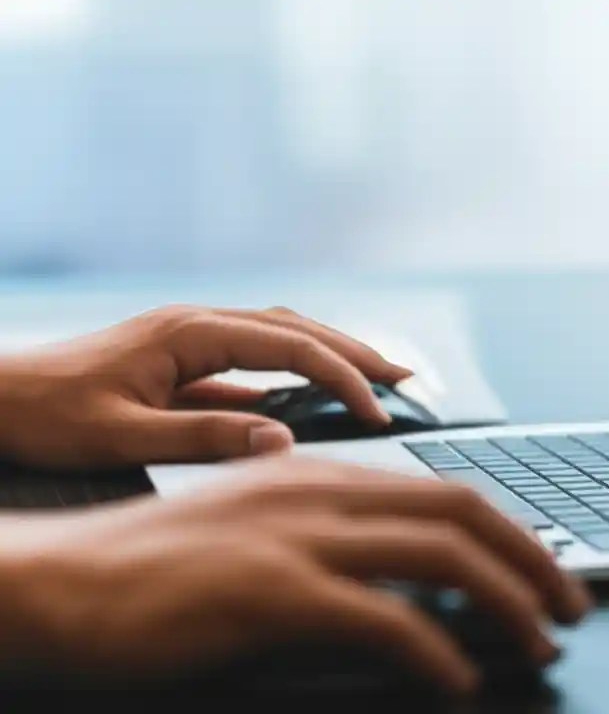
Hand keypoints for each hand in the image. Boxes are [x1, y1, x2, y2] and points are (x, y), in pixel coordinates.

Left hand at [0, 305, 411, 468]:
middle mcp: (198, 324)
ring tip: (378, 376)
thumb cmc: (45, 417)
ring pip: (281, 335)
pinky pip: (255, 357)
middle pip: (298, 329)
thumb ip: (205, 437)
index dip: (344, 379)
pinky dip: (296, 370)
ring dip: (332, 352)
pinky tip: (311, 397)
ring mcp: (190, 338)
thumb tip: (284, 440)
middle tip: (409, 379)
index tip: (380, 415)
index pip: (293, 350)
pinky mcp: (182, 358)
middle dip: (357, 351)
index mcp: (191, 334)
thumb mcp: (122, 436)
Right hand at [0, 457, 592, 691]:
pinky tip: (459, 682)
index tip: (546, 568)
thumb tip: (412, 594)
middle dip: (534, 558)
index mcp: (317, 477)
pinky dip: (437, 651)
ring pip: (441, 556)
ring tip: (541, 642)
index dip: (509, 529)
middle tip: (573, 604)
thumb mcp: (256, 544)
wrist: (52, 588)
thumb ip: (333, 552)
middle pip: (462, 511)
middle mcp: (316, 492)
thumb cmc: (151, 577)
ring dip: (508, 601)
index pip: (444, 489)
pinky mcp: (269, 592)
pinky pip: (384, 620)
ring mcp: (294, 537)